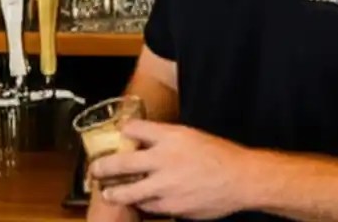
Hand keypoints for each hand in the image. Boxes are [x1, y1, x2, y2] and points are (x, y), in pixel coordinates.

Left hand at [90, 121, 255, 219]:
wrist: (241, 180)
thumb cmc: (220, 156)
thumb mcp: (192, 136)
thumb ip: (167, 139)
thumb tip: (144, 143)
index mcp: (171, 137)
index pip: (134, 129)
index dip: (123, 132)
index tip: (117, 135)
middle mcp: (164, 160)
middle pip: (120, 163)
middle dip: (102, 167)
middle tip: (96, 169)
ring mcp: (166, 187)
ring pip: (129, 192)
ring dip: (117, 192)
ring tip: (110, 192)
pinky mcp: (171, 208)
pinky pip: (149, 207)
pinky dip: (144, 204)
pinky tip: (143, 201)